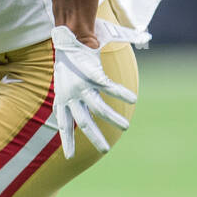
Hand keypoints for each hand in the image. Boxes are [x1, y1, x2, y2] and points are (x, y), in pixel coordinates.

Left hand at [49, 25, 135, 158]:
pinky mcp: (93, 74)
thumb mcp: (63, 84)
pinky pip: (109, 87)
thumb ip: (68, 100)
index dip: (67, 141)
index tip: (70, 157)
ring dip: (112, 118)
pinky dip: (121, 93)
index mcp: (63, 100)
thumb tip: (69, 110)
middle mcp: (71, 96)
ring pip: (99, 107)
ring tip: (125, 126)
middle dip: (94, 137)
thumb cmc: (68, 63)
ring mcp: (82, 86)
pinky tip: (132, 98)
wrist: (70, 39)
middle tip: (105, 151)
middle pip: (83, 121)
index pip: (63, 125)